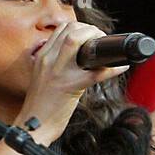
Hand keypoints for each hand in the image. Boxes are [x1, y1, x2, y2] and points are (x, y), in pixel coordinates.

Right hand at [13, 21, 127, 144]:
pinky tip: (121, 67)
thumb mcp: (42, 77)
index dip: (81, 27)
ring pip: (76, 42)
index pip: (62, 29)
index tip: (91, 34)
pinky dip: (111, 68)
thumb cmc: (41, 106)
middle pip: (70, 31)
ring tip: (107, 50)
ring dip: (97, 41)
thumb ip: (55, 64)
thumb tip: (79, 57)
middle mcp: (48, 61)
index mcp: (42, 57)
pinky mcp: (69, 87)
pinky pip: (94, 72)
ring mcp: (57, 73)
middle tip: (102, 40)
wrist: (32, 127)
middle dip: (91, 30)